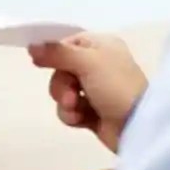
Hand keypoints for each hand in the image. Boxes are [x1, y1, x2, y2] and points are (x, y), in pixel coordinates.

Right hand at [28, 33, 147, 151]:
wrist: (138, 125)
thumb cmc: (116, 86)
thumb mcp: (88, 61)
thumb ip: (57, 52)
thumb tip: (31, 46)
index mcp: (101, 45)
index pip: (66, 44)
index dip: (54, 55)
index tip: (41, 62)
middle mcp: (97, 65)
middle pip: (60, 70)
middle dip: (61, 85)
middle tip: (71, 94)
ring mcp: (95, 90)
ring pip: (62, 91)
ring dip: (65, 102)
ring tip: (77, 109)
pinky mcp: (92, 113)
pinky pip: (69, 110)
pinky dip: (71, 115)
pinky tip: (81, 120)